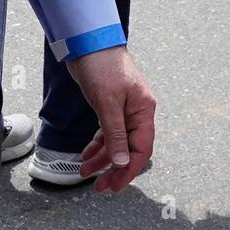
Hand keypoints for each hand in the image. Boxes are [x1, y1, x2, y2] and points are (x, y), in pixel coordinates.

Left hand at [67, 46, 155, 192]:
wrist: (87, 42)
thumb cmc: (102, 66)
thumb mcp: (107, 102)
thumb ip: (115, 134)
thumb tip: (123, 162)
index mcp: (143, 111)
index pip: (141, 149)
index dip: (129, 170)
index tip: (115, 185)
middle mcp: (136, 112)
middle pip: (129, 149)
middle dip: (115, 169)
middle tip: (101, 187)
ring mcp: (122, 110)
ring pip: (116, 143)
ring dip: (102, 159)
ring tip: (86, 173)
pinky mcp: (108, 106)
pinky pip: (106, 133)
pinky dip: (97, 145)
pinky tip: (87, 156)